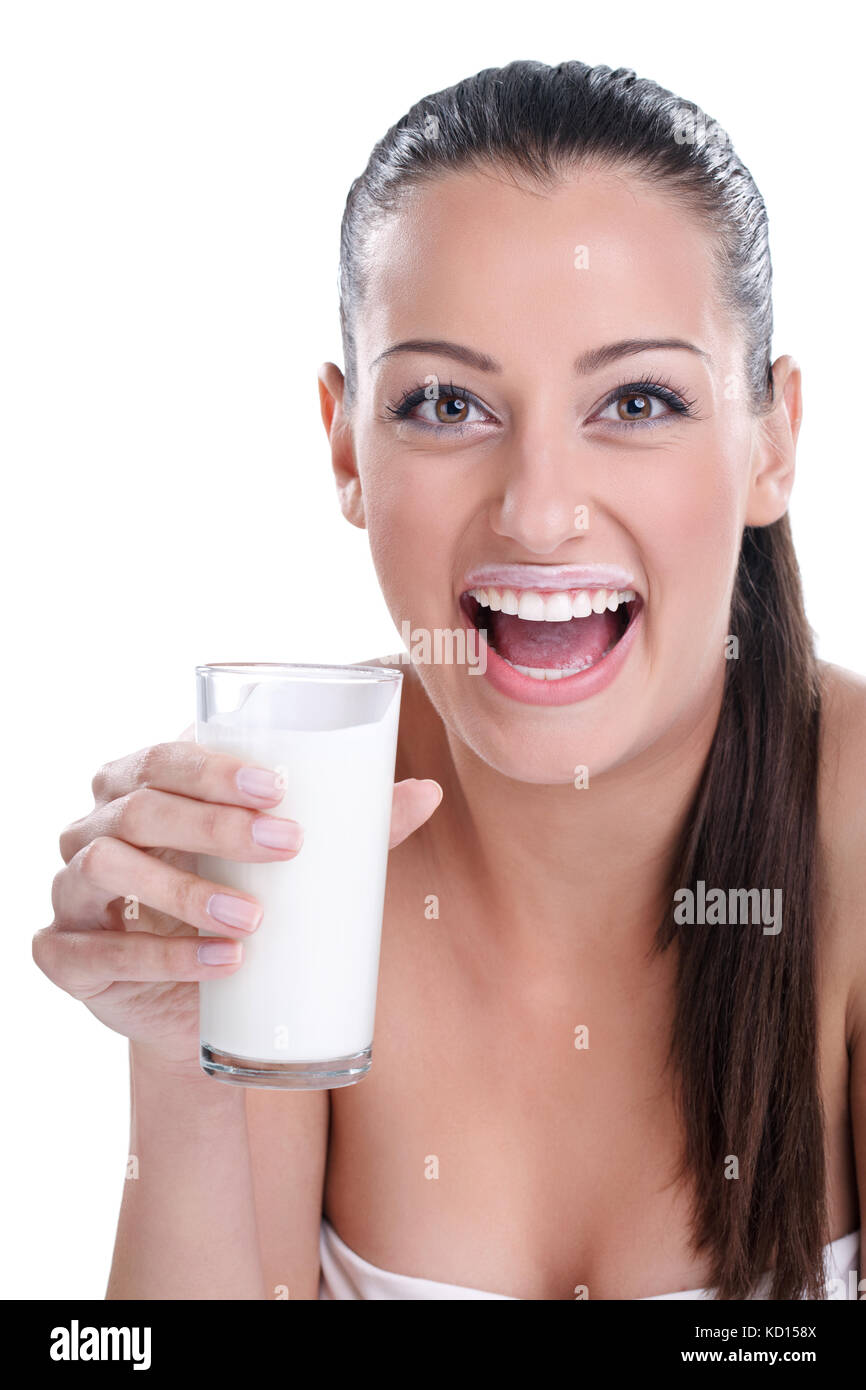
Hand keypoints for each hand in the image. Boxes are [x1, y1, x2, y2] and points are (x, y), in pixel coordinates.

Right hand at [34, 737, 442, 1076]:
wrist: (199, 1008)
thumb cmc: (238, 904)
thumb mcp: (290, 866)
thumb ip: (351, 827)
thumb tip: (427, 791)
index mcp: (139, 785)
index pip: (164, 756)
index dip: (213, 768)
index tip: (279, 789)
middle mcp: (94, 828)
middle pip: (138, 808)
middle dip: (212, 824)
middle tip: (286, 846)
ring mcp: (70, 892)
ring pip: (108, 869)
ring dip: (183, 891)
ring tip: (253, 918)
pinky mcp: (63, 957)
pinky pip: (96, 953)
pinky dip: (158, 959)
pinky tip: (219, 964)